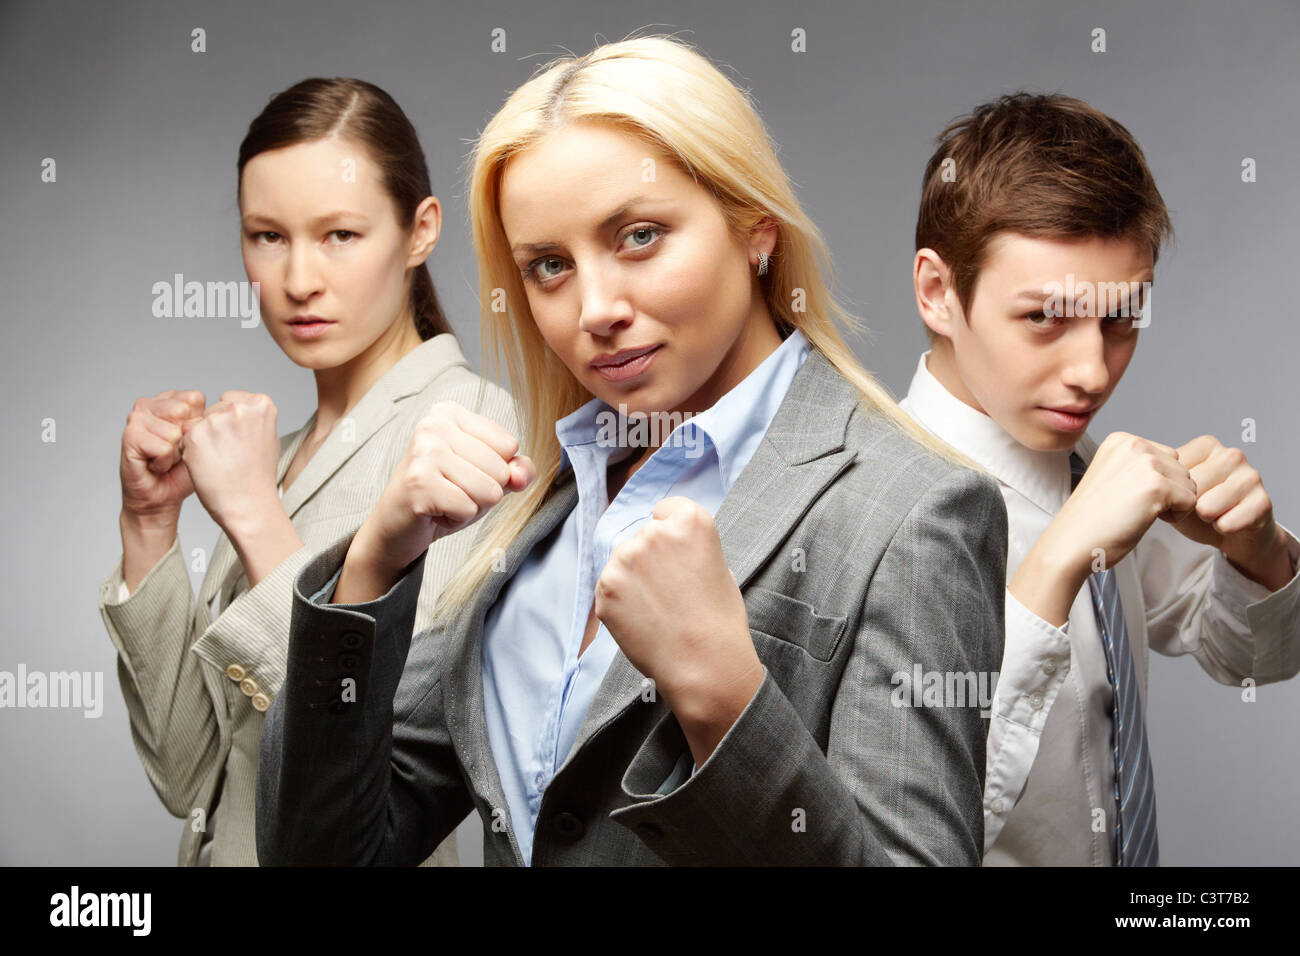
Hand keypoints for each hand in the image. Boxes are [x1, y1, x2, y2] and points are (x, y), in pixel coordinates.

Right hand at [120, 389, 205, 520]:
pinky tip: (155, 465)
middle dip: (186, 437)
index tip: (188, 439)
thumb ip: (202, 421)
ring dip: (174, 452)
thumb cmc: (182, 469)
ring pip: (174, 432)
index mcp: (168, 399)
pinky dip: (164, 462)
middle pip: (184, 411)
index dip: (198, 424)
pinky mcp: (129, 437)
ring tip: (164, 458)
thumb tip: (196, 420)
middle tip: (174, 450)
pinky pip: (163, 448)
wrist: (161, 496)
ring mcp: (136, 418)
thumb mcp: (202, 440)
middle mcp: (149, 404)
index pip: (195, 398)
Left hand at [180, 390, 281, 535]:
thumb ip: (252, 418)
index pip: (231, 400)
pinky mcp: (194, 435)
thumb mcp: (268, 437)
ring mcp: (216, 421)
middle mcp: (238, 408)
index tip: (240, 440)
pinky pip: (185, 437)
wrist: (249, 504)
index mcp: (261, 405)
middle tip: (230, 454)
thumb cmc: (259, 476)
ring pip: (197, 423)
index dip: (231, 423)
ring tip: (219, 461)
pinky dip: (191, 451)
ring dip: (202, 439)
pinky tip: (207, 465)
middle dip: (215, 429)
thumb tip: (238, 408)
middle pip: (213, 411)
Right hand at [343, 402, 534, 597]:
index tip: (461, 474)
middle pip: (501, 469)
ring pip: (489, 491)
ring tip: (444, 501)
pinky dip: (456, 519)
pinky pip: (469, 508)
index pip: (509, 445)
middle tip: (450, 491)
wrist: (395, 527)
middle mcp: (434, 425)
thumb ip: (515, 470)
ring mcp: (424, 452)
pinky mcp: (419, 483)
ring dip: (471, 507)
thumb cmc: (442, 496)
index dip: (495, 471)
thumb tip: (521, 475)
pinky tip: (434, 512)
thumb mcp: (485, 477)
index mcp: (450, 413)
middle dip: (483, 493)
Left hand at [594, 496, 761, 753]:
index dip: (671, 534)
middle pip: (643, 536)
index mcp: (690, 520)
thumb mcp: (718, 566)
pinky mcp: (605, 586)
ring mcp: (625, 558)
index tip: (677, 556)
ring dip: (633, 579)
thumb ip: (687, 548)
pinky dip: (620, 601)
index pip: (666, 509)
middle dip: (651, 558)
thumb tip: (666, 550)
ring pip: (623, 561)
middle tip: (670, 592)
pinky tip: (643, 620)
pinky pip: (610, 586)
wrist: (705, 663)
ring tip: (658, 610)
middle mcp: (653, 532)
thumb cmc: (719, 619)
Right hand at [1011, 431, 1197, 626]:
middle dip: (1168, 490)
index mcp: (1120, 440)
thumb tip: (1175, 468)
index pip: (1166, 456)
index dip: (1156, 481)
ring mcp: (1146, 463)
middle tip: (1135, 507)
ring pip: (1189, 484)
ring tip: (1140, 513)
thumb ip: (1139, 465)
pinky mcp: (1157, 485)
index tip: (1128, 495)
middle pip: (1181, 467)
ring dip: (1173, 503)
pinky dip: (1176, 516)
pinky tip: (1147, 519)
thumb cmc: (1092, 518)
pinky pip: (1191, 501)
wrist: (1072, 542)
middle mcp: (1134, 444)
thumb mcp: (1113, 475)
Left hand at [1168, 434, 1292, 588]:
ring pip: (1208, 505)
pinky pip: (1228, 522)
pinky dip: (1220, 529)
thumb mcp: (1171, 489)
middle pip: (1189, 487)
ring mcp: (1251, 476)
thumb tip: (1130, 474)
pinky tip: (1224, 525)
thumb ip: (1155, 478)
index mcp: (1207, 446)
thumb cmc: (1197, 508)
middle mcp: (1232, 456)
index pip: (1174, 470)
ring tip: (1209, 516)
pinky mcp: (1263, 501)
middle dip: (1184, 507)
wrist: (1231, 532)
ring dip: (1202, 519)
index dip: (1168, 491)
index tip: (1175, 496)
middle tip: (1193, 511)